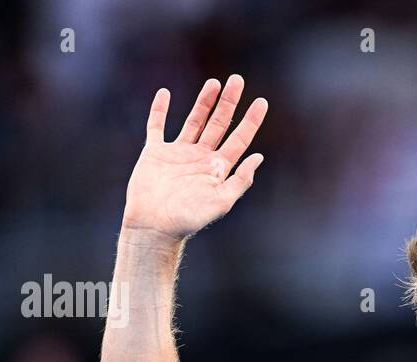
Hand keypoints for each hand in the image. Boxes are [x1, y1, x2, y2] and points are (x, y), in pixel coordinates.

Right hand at [121, 75, 267, 240]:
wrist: (154, 226)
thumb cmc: (188, 219)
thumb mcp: (221, 202)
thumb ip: (240, 180)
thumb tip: (259, 157)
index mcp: (218, 168)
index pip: (239, 139)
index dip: (251, 121)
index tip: (262, 102)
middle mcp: (201, 157)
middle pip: (219, 124)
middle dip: (229, 102)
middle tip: (238, 80)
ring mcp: (178, 153)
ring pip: (194, 121)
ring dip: (204, 102)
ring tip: (214, 83)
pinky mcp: (155, 153)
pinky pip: (157, 126)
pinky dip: (159, 110)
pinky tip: (165, 94)